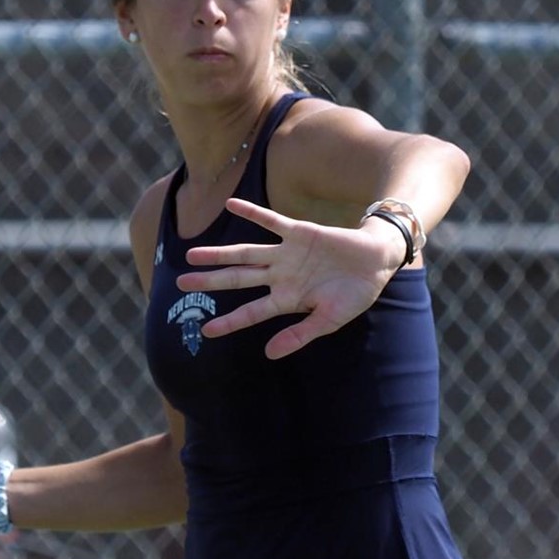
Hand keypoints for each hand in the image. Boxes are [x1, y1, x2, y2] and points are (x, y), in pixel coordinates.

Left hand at [177, 198, 402, 359]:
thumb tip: (269, 354)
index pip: (251, 312)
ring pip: (246, 253)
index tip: (205, 331)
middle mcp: (281, 276)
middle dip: (210, 282)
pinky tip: (230, 204)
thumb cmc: (356, 293)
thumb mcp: (329, 321)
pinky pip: (271, 221)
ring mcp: (287, 254)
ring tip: (192, 254)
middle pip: (238, 280)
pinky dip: (252, 213)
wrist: (378, 261)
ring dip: (219, 253)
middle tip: (180, 285)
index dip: (229, 322)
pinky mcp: (299, 232)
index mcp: (288, 300)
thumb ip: (299, 335)